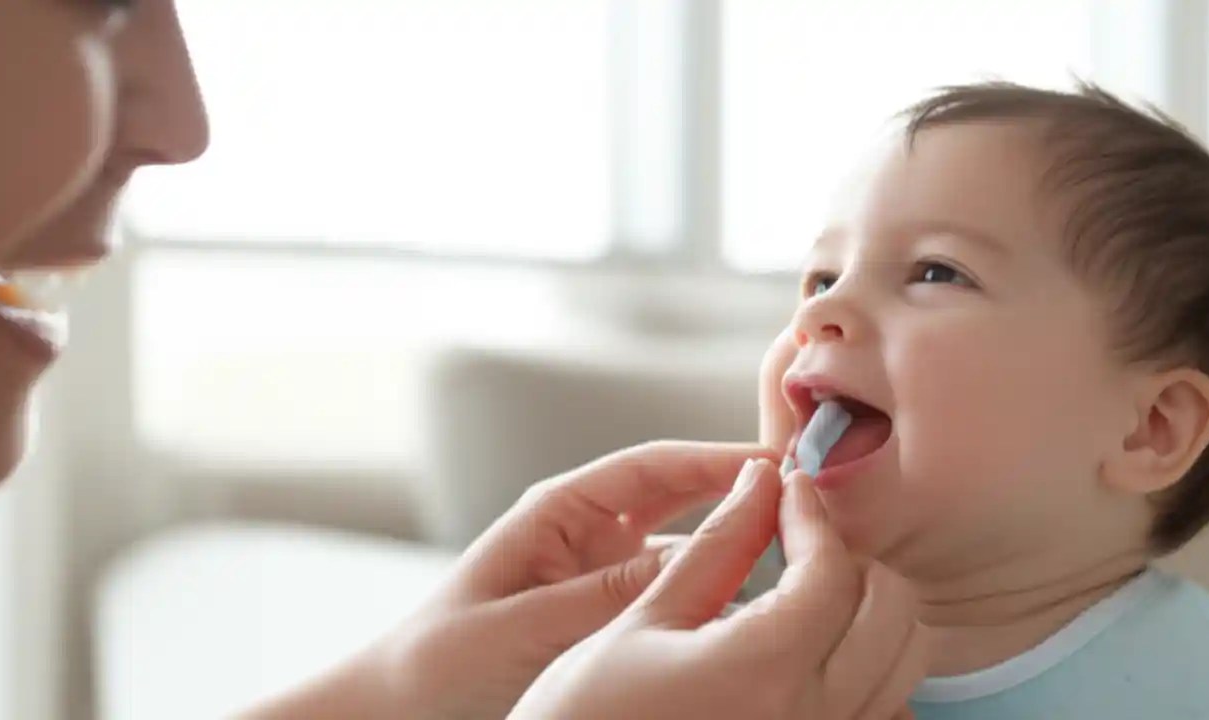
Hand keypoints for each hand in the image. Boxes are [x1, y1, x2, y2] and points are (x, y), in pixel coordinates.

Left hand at [240, 441, 774, 719]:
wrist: (402, 705)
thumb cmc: (441, 656)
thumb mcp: (522, 624)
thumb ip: (600, 597)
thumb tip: (684, 566)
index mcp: (560, 512)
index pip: (655, 468)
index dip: (718, 458)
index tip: (778, 463)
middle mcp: (588, 533)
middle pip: (680, 495)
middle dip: (739, 490)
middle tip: (806, 498)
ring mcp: (600, 572)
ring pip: (684, 550)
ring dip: (731, 550)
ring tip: (791, 558)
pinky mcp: (606, 614)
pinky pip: (670, 598)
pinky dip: (707, 601)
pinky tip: (743, 616)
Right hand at [510, 459, 929, 719]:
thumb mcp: (641, 624)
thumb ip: (714, 547)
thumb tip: (757, 482)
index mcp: (762, 673)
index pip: (832, 571)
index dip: (812, 516)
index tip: (786, 492)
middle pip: (892, 613)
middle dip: (850, 560)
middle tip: (796, 540)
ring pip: (904, 664)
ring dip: (868, 612)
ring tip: (803, 592)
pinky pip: (885, 713)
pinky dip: (870, 673)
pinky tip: (809, 656)